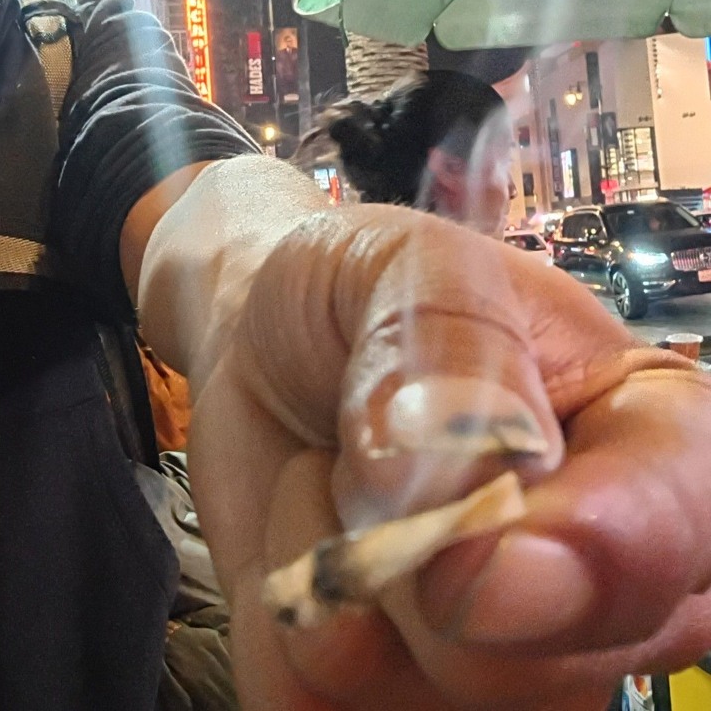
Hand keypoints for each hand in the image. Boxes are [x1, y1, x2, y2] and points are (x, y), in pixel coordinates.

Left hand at [186, 204, 710, 709]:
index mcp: (646, 436)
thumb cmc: (358, 293)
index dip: (599, 561)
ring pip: (444, 697)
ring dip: (344, 579)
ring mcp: (503, 653)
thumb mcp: (404, 265)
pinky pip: (330, 710)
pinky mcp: (387, 691)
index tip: (486, 554)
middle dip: (425, 559)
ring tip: (334, 480)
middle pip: (560, 661)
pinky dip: (285, 629)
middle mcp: (598, 569)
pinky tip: (300, 551)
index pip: (684, 530)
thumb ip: (447, 347)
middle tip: (363, 447)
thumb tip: (452, 481)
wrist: (263, 338)